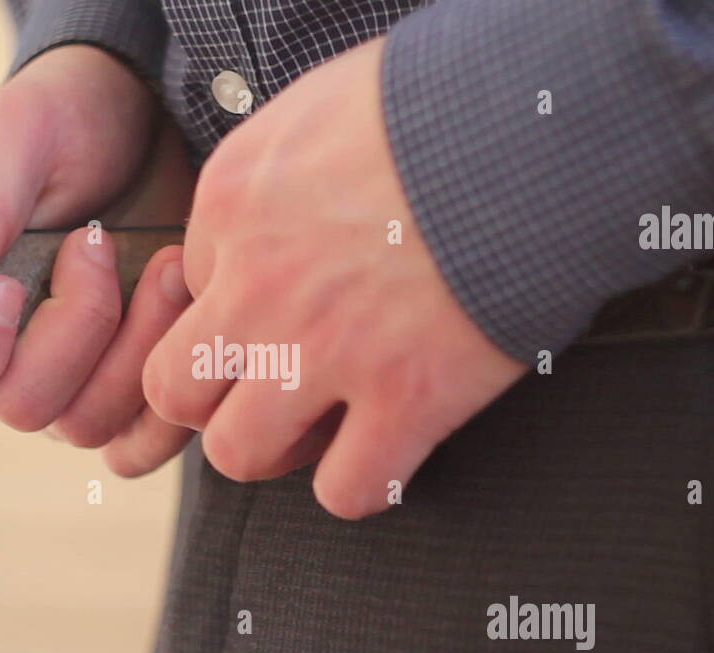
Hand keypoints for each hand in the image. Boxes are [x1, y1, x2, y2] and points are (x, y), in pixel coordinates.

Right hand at [0, 45, 196, 474]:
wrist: (151, 123)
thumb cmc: (63, 125)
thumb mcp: (12, 142)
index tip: (6, 287)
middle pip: (20, 408)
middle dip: (71, 326)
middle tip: (92, 241)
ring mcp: (66, 390)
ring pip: (88, 424)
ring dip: (132, 341)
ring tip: (158, 262)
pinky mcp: (130, 398)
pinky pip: (144, 441)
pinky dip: (170, 382)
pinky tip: (184, 300)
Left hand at [142, 37, 528, 519]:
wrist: (536, 128)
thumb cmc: (442, 104)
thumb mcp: (322, 103)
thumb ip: (276, 165)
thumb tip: (278, 208)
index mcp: (234, 203)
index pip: (189, 290)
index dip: (233, 307)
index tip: (283, 305)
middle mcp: (260, 286)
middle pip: (177, 388)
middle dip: (216, 399)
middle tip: (270, 386)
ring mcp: (325, 350)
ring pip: (238, 453)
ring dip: (275, 449)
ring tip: (322, 428)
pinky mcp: (405, 397)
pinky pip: (348, 489)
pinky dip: (362, 483)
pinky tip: (389, 451)